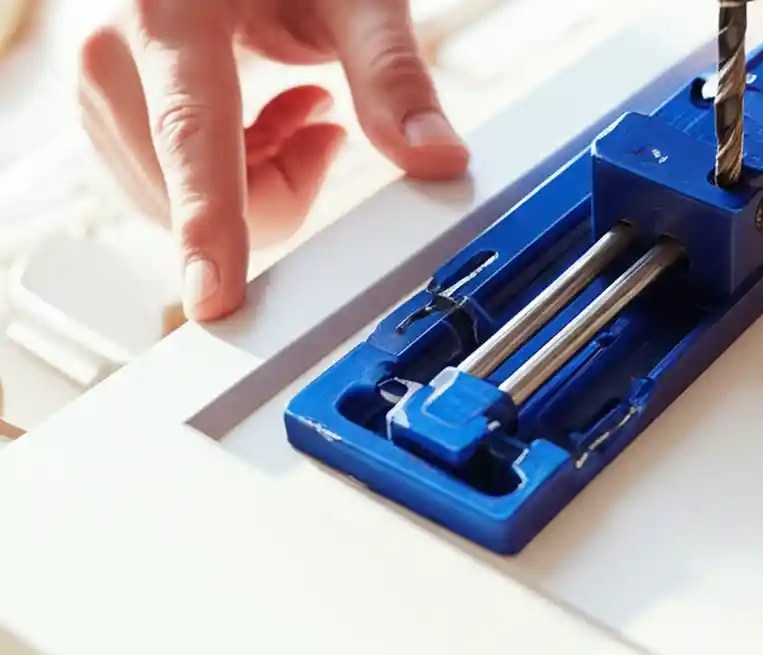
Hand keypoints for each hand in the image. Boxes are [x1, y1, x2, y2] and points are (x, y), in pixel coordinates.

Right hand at [78, 0, 468, 321]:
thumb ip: (394, 77)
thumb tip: (440, 160)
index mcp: (166, 13)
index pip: (192, 136)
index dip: (208, 222)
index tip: (215, 296)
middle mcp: (110, 54)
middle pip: (191, 186)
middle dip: (279, 186)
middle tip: (328, 123)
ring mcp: (98, 89)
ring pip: (181, 202)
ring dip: (257, 181)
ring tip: (299, 107)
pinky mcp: (104, 114)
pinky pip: (171, 189)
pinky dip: (233, 176)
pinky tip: (267, 119)